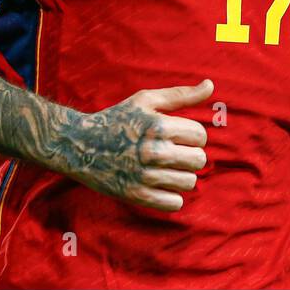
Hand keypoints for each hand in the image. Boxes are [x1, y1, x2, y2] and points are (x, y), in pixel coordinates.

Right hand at [57, 79, 211, 212]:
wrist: (78, 145)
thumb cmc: (117, 119)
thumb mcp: (145, 100)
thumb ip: (180, 95)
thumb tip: (211, 85)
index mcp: (158, 126)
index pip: (200, 135)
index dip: (193, 135)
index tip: (178, 136)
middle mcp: (152, 151)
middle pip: (199, 160)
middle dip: (190, 155)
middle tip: (173, 153)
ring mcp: (144, 175)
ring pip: (189, 182)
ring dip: (181, 175)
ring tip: (166, 168)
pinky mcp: (135, 195)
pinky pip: (174, 203)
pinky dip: (172, 196)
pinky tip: (160, 185)